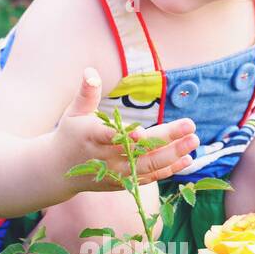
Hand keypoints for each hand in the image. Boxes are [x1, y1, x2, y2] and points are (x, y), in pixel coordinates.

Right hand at [54, 67, 199, 193]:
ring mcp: (116, 173)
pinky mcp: (124, 182)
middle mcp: (105, 158)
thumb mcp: (74, 112)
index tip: (142, 132)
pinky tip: (188, 158)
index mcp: (90, 137)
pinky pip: (150, 177)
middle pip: (138, 151)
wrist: (60, 171)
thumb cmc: (70, 134)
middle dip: (165, 140)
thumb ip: (86, 93)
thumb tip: (90, 71)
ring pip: (147, 167)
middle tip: (191, 126)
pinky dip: (169, 169)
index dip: (125, 136)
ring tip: (194, 141)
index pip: (109, 137)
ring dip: (173, 155)